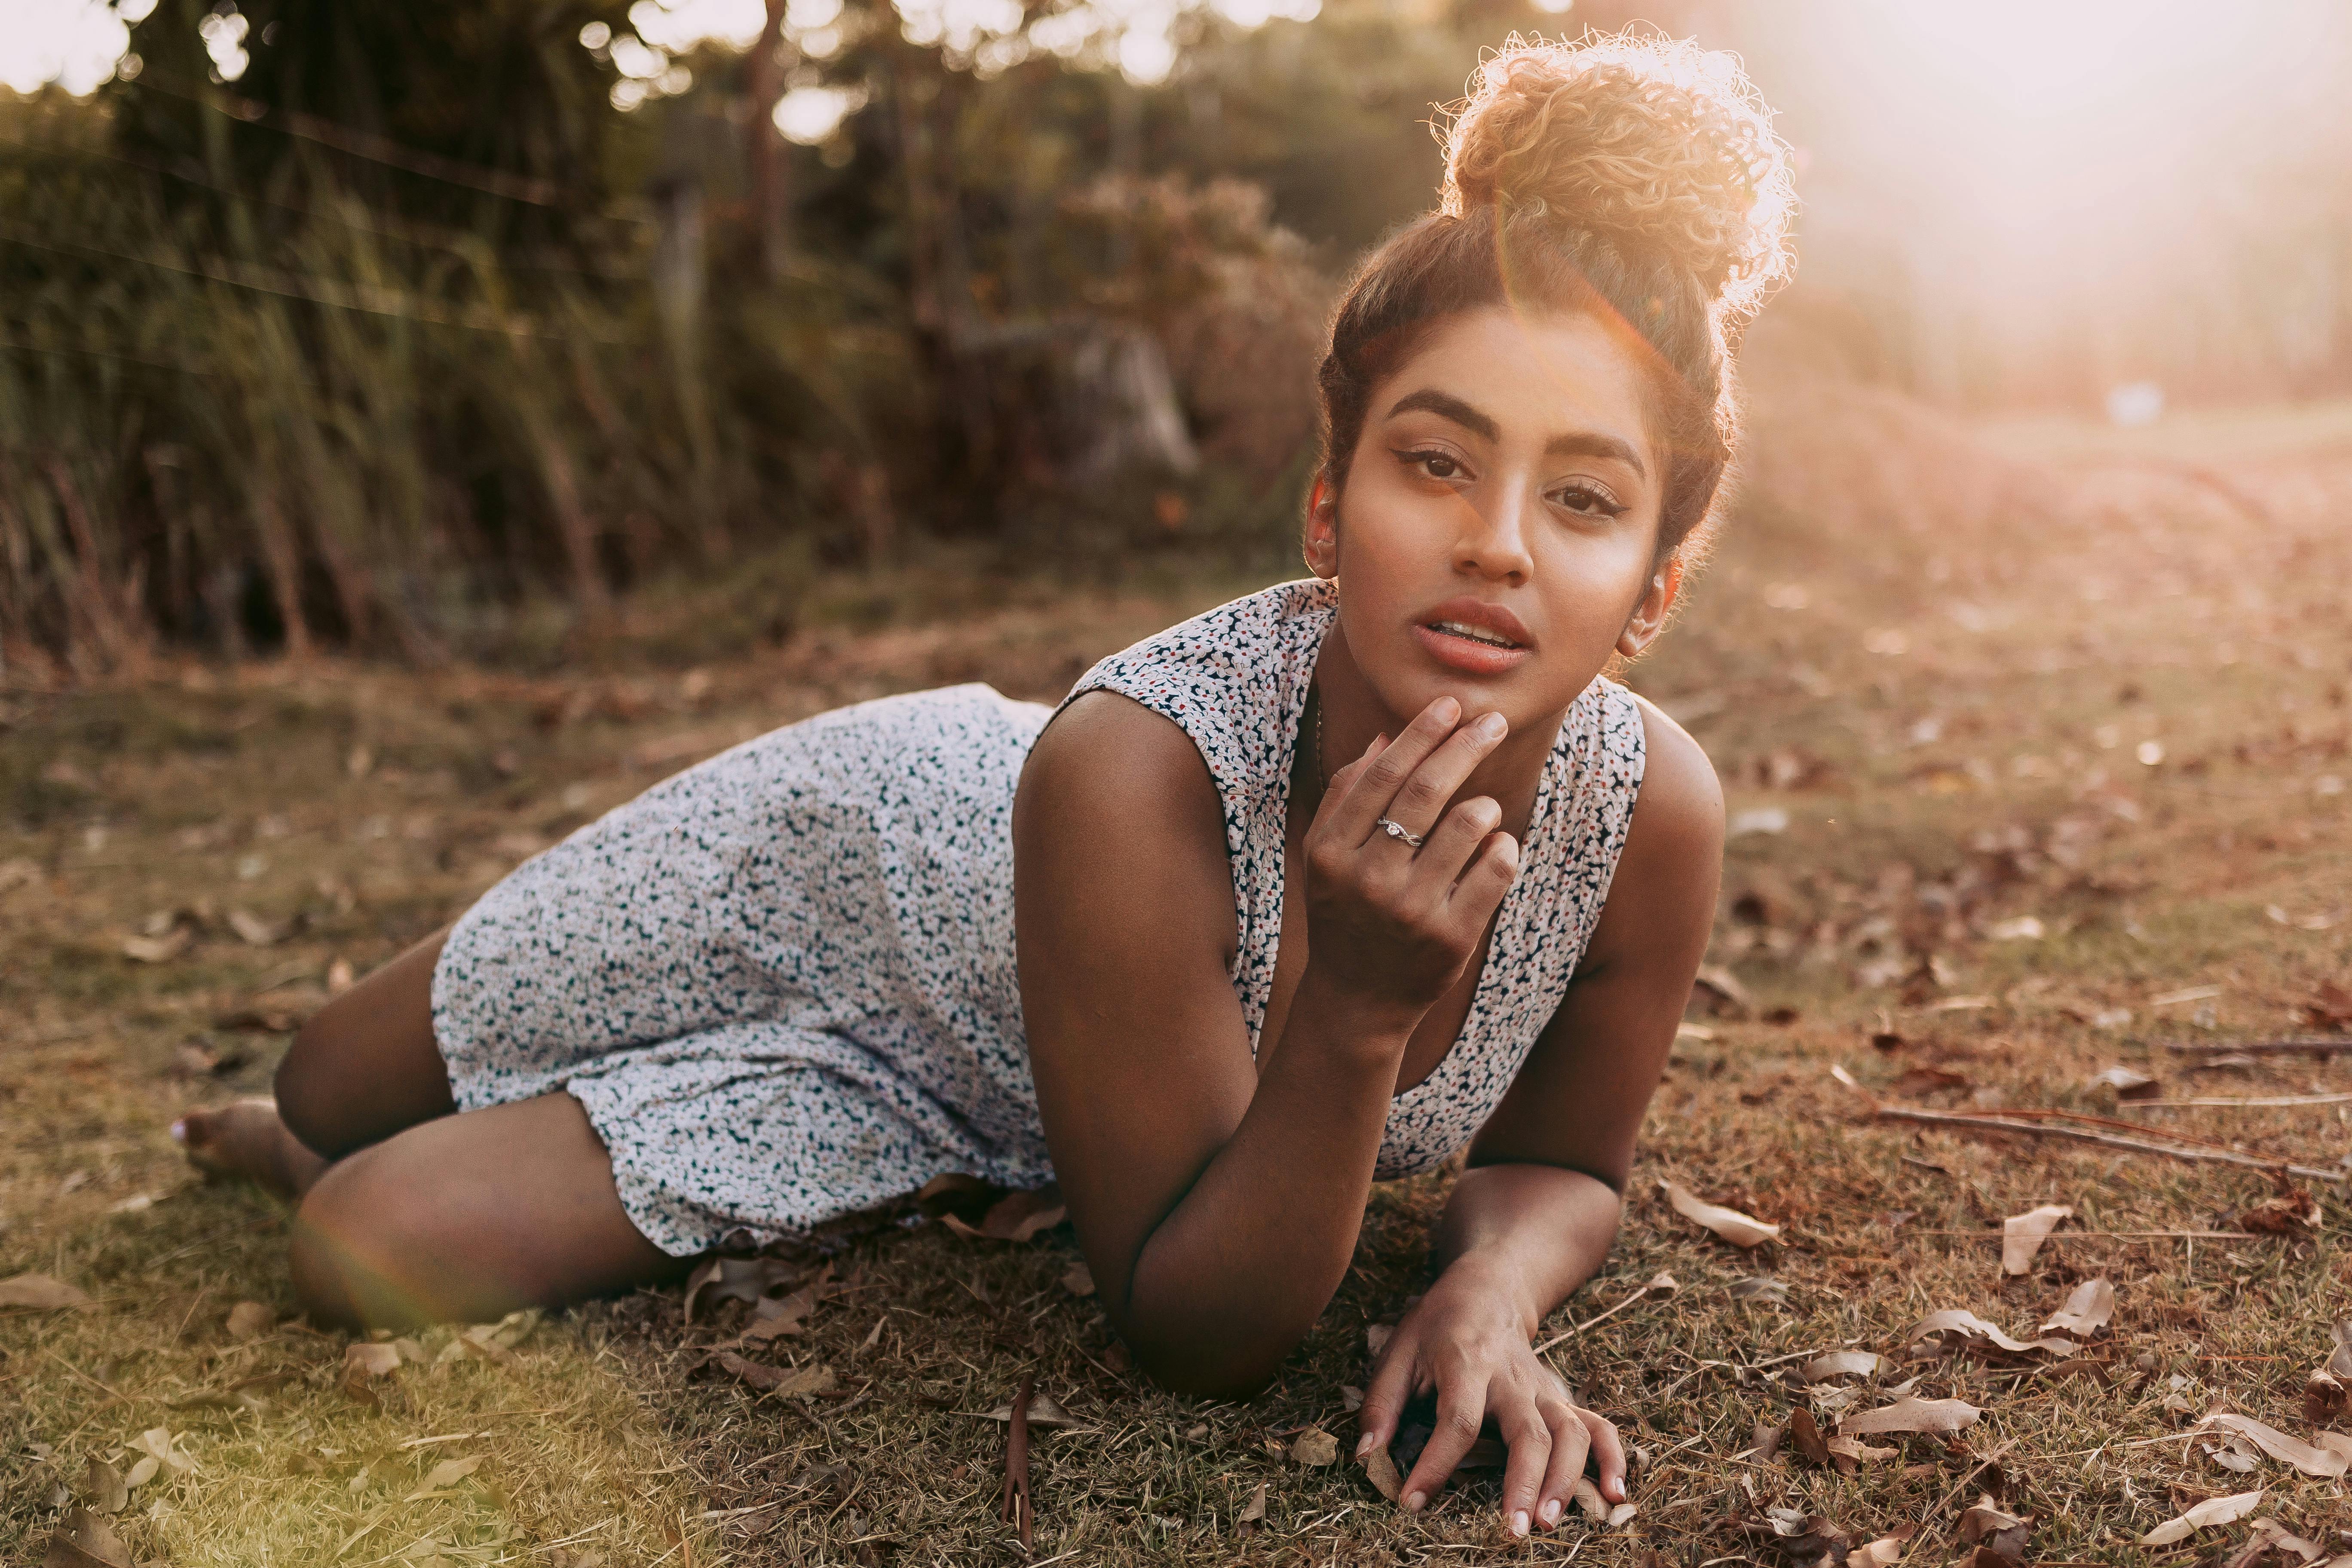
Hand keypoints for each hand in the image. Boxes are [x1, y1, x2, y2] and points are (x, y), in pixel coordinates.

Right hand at [1303, 696, 1518, 1016]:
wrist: (1358, 1000)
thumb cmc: (1346, 913)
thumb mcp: (1327, 858)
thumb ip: (1347, 797)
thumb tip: (1384, 738)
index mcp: (1330, 853)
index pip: (1381, 776)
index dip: (1420, 734)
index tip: (1450, 705)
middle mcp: (1367, 879)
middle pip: (1427, 791)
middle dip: (1465, 745)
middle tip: (1494, 722)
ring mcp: (1411, 910)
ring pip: (1468, 824)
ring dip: (1484, 804)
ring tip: (1482, 809)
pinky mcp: (1452, 937)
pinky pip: (1496, 868)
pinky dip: (1503, 845)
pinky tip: (1494, 846)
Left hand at [1355, 1261, 1627, 1535]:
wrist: (1487, 1289)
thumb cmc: (1435, 1326)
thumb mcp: (1397, 1351)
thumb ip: (1380, 1403)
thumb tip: (1366, 1457)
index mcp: (1465, 1362)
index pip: (1457, 1419)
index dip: (1436, 1464)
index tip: (1413, 1502)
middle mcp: (1512, 1378)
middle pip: (1528, 1431)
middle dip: (1524, 1482)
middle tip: (1515, 1531)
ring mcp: (1543, 1388)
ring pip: (1569, 1432)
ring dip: (1566, 1479)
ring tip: (1550, 1524)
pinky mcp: (1561, 1396)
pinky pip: (1598, 1425)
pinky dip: (1612, 1457)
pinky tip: (1615, 1494)